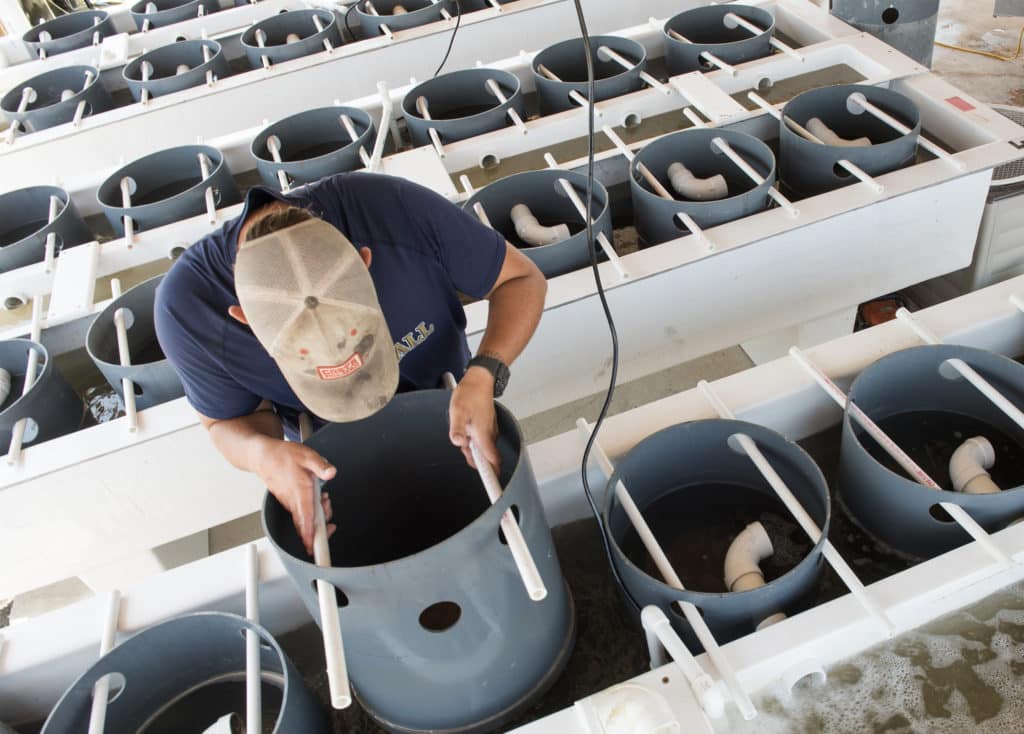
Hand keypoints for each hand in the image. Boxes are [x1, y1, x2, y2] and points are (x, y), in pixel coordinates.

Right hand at [255, 437, 336, 555]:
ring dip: (318, 515)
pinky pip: (301, 513)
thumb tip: (331, 472)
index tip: (314, 548)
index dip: (310, 535)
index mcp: (299, 492)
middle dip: (321, 524)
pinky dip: (311, 511)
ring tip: (324, 499)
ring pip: (304, 519)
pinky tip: (316, 498)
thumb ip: (321, 465)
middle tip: (327, 505)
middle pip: (306, 524)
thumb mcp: (307, 455)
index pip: (306, 519)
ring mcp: (289, 503)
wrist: (263, 456)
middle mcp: (293, 501)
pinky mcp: (288, 502)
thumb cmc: (283, 456)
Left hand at [449, 367, 499, 470]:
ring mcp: (491, 430)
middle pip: (485, 458)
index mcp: (483, 434)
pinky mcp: (489, 426)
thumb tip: (458, 442)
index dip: (492, 475)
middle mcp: (489, 434)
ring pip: (483, 448)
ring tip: (462, 431)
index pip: (492, 461)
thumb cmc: (469, 394)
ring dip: (471, 447)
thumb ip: (457, 429)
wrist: (480, 380)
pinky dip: (474, 440)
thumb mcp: (457, 411)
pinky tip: (466, 429)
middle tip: (462, 443)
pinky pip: (482, 440)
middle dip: (473, 458)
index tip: (491, 485)